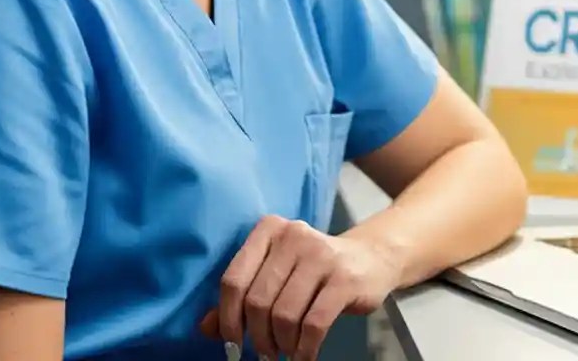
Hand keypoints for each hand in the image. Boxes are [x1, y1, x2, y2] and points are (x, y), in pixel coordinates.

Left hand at [199, 214, 403, 360]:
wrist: (370, 259)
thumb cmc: (313, 271)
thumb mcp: (276, 274)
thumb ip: (241, 296)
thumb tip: (207, 328)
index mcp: (269, 230)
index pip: (233, 279)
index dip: (228, 318)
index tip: (233, 343)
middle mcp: (294, 236)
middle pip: (258, 300)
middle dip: (257, 337)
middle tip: (264, 354)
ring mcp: (321, 255)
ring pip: (284, 314)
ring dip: (282, 344)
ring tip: (285, 353)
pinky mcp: (345, 278)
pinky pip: (314, 324)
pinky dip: (305, 348)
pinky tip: (304, 356)